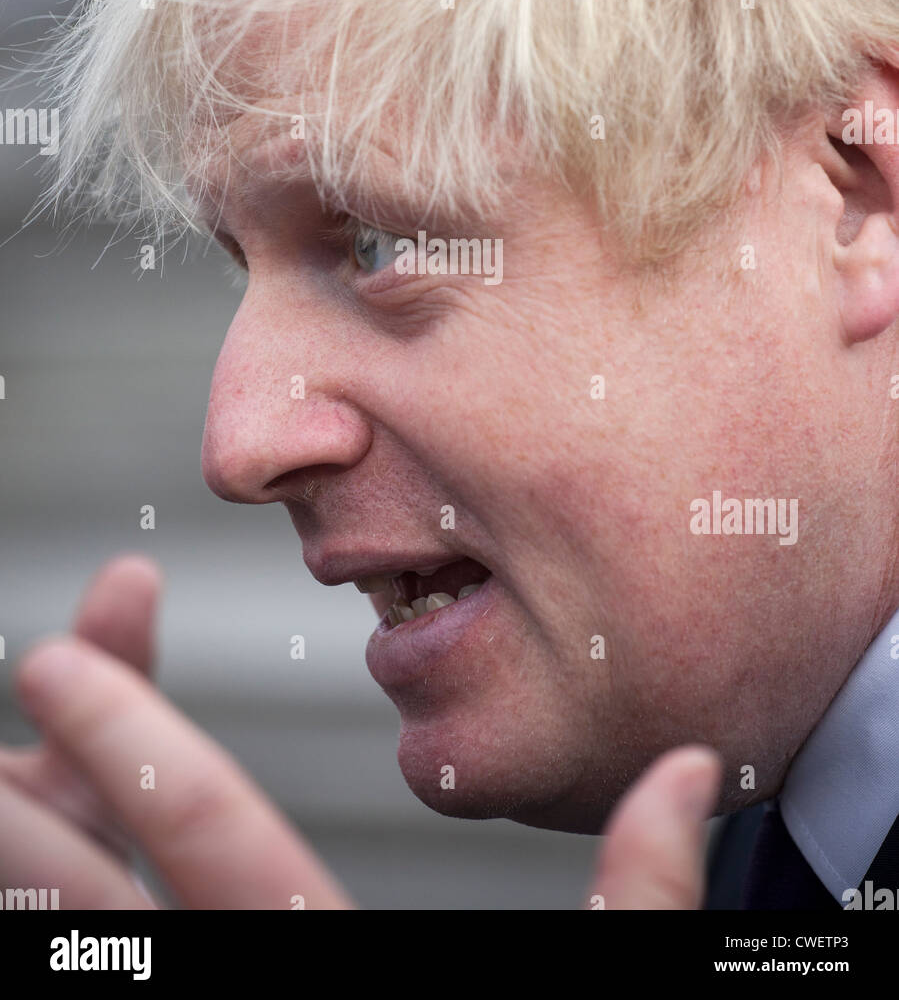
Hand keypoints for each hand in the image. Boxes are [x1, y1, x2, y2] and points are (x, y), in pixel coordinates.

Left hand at [3, 556, 719, 908]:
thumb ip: (639, 893)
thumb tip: (684, 774)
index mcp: (330, 974)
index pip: (214, 834)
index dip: (131, 739)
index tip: (58, 663)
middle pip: (103, 908)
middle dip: (30, 813)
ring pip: (86, 966)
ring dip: (30, 888)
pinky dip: (63, 953)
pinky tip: (43, 920)